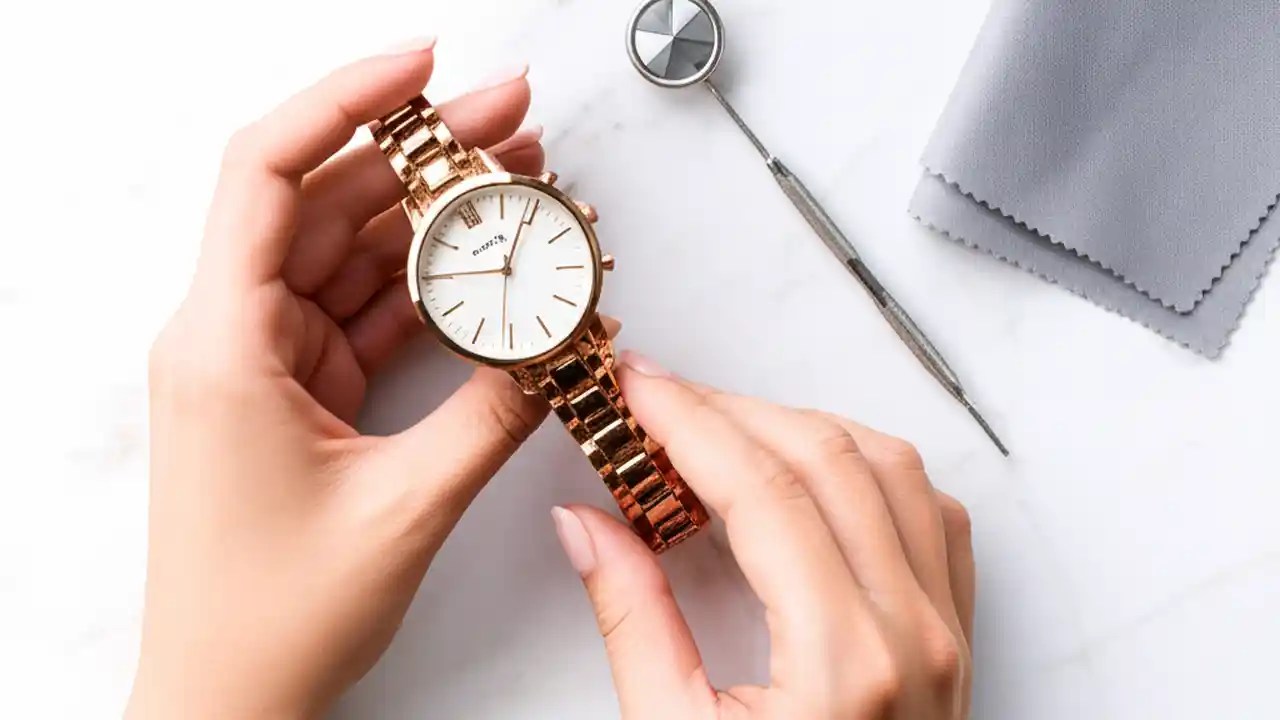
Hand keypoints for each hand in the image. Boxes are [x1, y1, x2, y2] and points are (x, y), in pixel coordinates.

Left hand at [129, 42, 554, 717]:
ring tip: (517, 179)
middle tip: (512, 119)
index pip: (270, 171)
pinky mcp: (295, 390)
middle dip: (421, 150)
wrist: (225, 696)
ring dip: (429, 215)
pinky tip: (482, 261)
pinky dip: (423, 284)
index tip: (424, 65)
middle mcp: (232, 334)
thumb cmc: (272, 616)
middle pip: (326, 199)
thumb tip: (554, 348)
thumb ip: (491, 415)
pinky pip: (362, 309)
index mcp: (225, 342)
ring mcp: (264, 360)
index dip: (346, 98)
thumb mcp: (404, 507)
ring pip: (350, 250)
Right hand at [553, 352, 974, 718]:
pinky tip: (812, 471)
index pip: (765, 488)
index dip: (692, 418)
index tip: (639, 385)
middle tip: (661, 399)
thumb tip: (587, 526)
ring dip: (800, 426)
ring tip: (723, 427)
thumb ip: (634, 620)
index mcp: (844, 663)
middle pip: (827, 457)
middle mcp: (913, 633)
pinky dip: (867, 466)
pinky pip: (932, 513)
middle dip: (733, 407)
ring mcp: (946, 631)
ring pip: (890, 467)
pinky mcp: (954, 635)